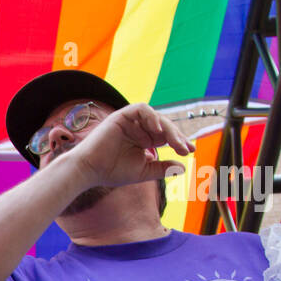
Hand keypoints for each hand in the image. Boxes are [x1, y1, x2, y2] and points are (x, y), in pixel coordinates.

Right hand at [67, 103, 193, 191]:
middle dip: (177, 137)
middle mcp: (139, 129)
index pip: (166, 136)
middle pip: (164, 126)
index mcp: (144, 139)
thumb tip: (183, 167)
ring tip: (174, 142)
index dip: (179, 141)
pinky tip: (157, 130)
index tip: (190, 150)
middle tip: (185, 148)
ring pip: (156, 117)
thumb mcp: (144, 171)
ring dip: (167, 129)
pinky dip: (151, 117)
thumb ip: (162, 168)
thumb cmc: (112, 172)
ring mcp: (131, 122)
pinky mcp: (122, 116)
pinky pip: (141, 109)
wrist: (90, 170)